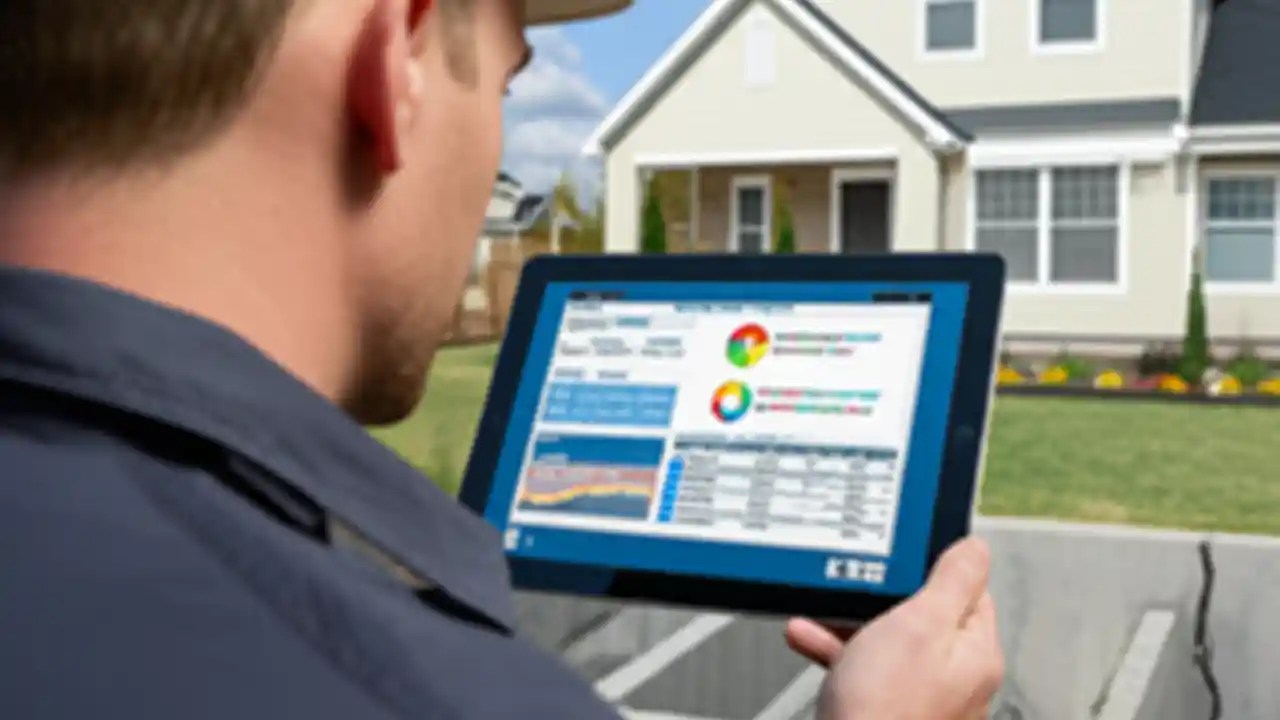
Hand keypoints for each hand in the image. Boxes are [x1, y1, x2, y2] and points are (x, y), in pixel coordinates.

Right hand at [785, 537, 1003, 719]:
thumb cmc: (885, 709)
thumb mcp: (920, 624)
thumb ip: (951, 580)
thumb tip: (975, 549)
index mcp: (975, 654)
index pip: (969, 590)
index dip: (932, 567)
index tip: (902, 558)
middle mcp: (954, 678)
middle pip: (922, 614)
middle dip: (880, 595)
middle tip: (857, 585)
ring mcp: (920, 696)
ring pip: (887, 641)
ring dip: (850, 620)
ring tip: (824, 610)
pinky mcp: (886, 709)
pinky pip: (863, 668)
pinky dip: (836, 649)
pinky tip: (810, 637)